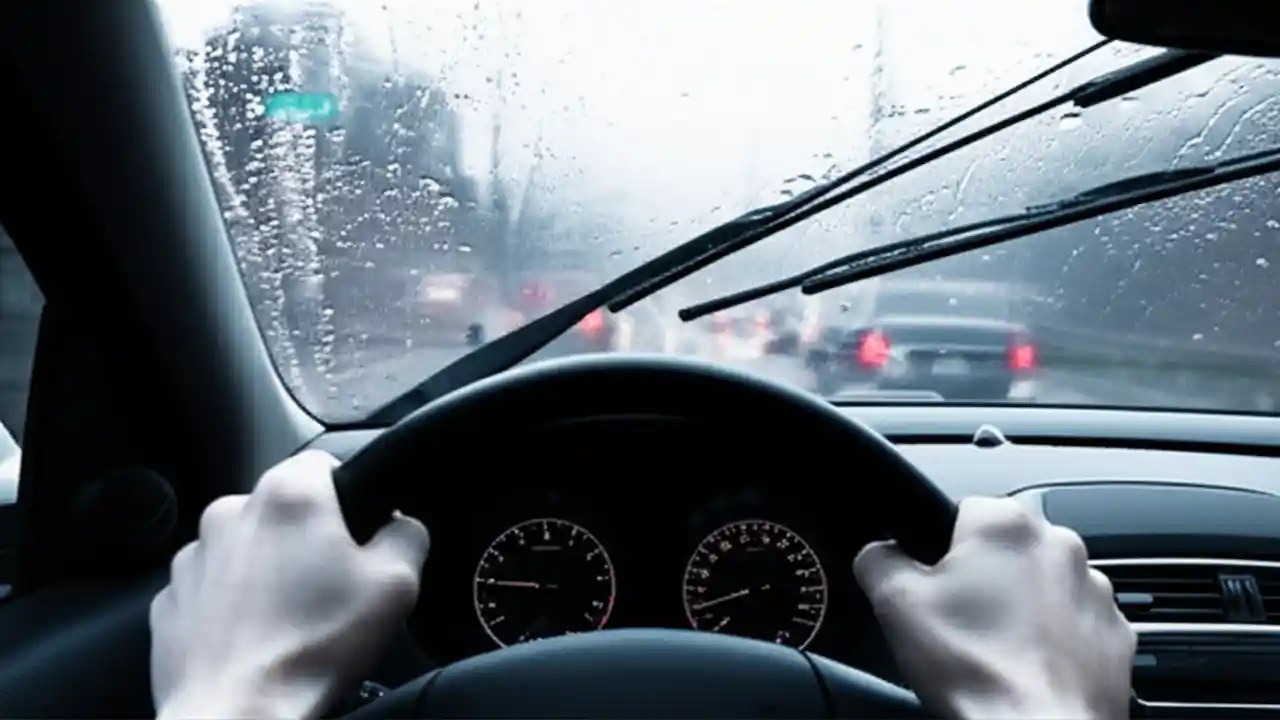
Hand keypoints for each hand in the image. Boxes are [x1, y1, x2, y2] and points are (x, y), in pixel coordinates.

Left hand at [150, 450, 429, 719]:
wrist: (238, 714)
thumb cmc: (312, 648)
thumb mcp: (396, 584)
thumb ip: (408, 535)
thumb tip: (402, 527)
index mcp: (289, 495)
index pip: (326, 462)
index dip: (351, 497)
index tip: (360, 536)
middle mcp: (231, 513)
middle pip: (285, 511)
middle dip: (309, 541)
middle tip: (333, 588)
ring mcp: (192, 558)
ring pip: (247, 551)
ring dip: (269, 574)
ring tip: (294, 622)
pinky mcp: (169, 602)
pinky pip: (212, 592)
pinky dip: (234, 608)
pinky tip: (260, 640)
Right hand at [854, 497, 1134, 719]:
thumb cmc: (975, 669)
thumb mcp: (894, 602)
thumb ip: (878, 558)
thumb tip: (879, 552)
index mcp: (1006, 523)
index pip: (962, 511)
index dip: (940, 551)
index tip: (935, 587)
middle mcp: (1061, 545)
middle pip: (1006, 550)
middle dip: (984, 579)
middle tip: (960, 622)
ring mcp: (1096, 591)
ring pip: (1043, 585)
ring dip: (1022, 607)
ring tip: (996, 650)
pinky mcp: (1116, 634)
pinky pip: (1076, 624)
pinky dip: (1054, 640)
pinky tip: (1027, 667)